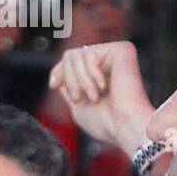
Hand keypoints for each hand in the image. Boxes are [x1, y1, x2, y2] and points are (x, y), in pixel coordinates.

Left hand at [49, 40, 154, 156]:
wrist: (123, 126)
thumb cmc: (104, 123)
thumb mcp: (77, 104)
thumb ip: (69, 86)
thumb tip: (59, 72)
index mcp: (99, 74)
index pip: (69, 62)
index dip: (58, 71)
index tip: (53, 85)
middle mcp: (108, 61)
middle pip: (70, 56)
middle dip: (70, 80)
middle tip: (79, 99)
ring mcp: (115, 54)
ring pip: (76, 55)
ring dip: (80, 81)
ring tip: (94, 97)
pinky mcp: (122, 49)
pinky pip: (88, 53)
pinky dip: (90, 74)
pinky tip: (104, 87)